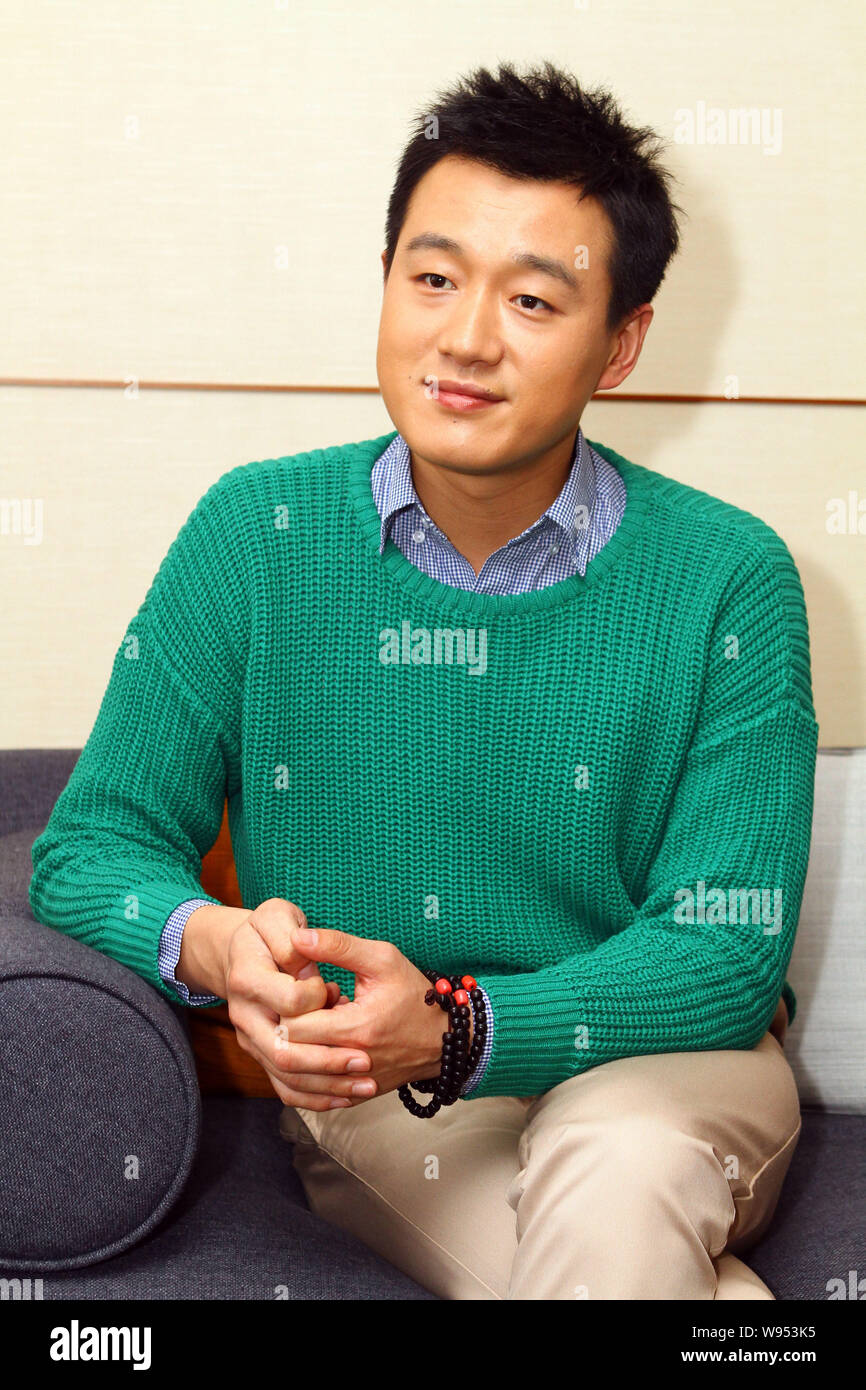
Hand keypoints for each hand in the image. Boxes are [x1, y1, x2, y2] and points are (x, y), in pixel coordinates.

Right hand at [180, 898, 374, 1109]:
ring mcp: (251, 1039)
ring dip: (328, 1084)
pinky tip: (346, 1095)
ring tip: (366, 1083)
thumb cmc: (266, 930)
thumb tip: (305, 944)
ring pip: (286, 1075)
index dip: (317, 998)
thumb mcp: (277, 915)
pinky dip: (316, 1096)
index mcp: (247, 979)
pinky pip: (285, 1087)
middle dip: (329, 1060)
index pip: (289, 1001)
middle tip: (366, 1059)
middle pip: (284, 1052)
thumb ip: (290, 932)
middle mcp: (244, 1016)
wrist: (242, 951)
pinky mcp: (262, 1054)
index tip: (335, 990)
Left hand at [280, 926, 468, 1103]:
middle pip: (289, 1051)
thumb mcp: (382, 959)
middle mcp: (350, 1063)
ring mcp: (352, 1083)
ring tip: (316, 1026)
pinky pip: (314, 1093)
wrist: (445, 1036)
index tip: (312, 990)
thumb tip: (297, 937)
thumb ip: (338, 946)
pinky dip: (309, 1070)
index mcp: (355, 1028)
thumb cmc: (414, 994)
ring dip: (298, 1049)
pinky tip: (322, 1047)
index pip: (291, 1024)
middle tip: (310, 1008)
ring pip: (297, 1076)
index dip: (291, 1003)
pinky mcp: (355, 1095)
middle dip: (290, 1025)